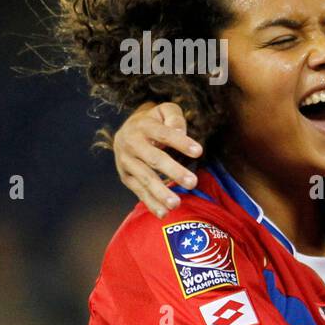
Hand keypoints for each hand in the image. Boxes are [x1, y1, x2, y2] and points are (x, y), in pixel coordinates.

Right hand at [113, 101, 202, 217]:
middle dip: (173, 171)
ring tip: (176, 203)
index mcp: (143, 126)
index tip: (199, 152)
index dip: (181, 142)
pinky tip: (164, 213)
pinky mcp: (126, 177)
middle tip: (192, 183)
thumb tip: (180, 130)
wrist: (125, 131)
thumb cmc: (154, 122)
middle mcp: (131, 144)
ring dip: (160, 192)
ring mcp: (126, 162)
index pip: (164, 134)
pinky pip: (138, 191)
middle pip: (154, 158)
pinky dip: (150, 203)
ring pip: (144, 178)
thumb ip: (174, 117)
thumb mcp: (164, 111)